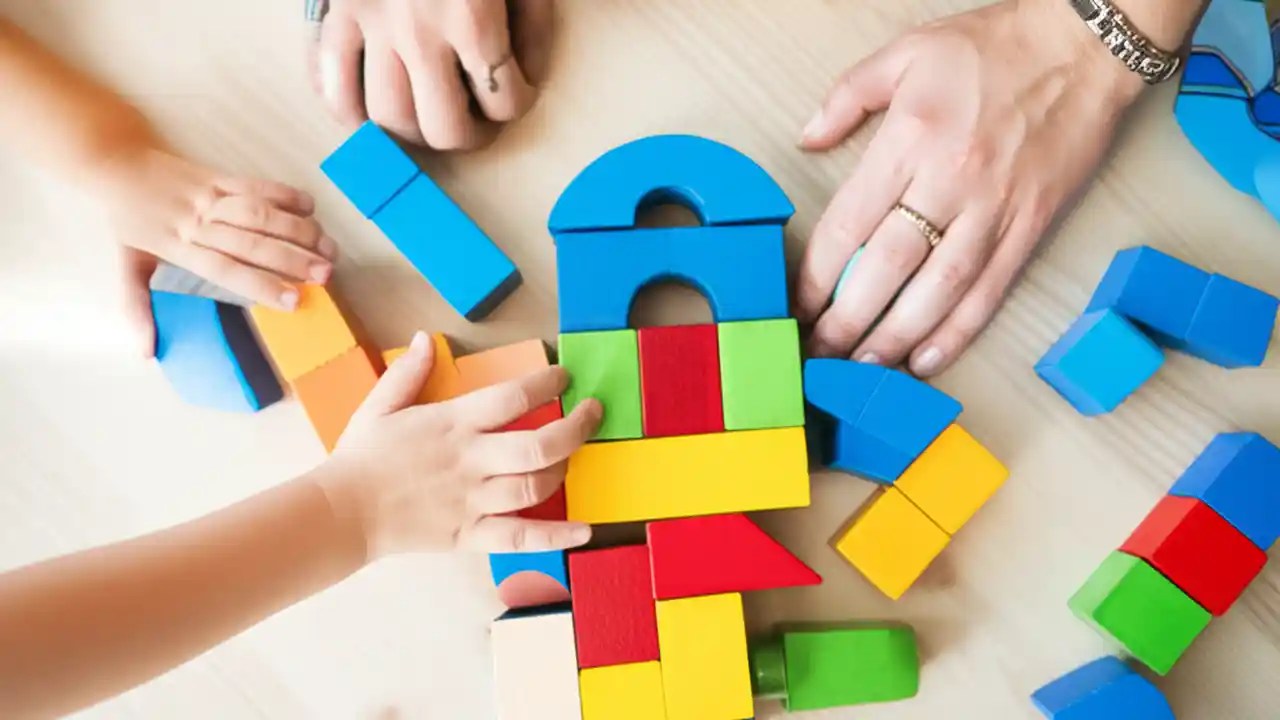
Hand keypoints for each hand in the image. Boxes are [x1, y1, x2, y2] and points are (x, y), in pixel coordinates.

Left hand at [99, 146, 335, 357]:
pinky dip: (285, 194)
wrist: (116, 164)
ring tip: (328, 247)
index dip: (262, 285)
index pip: (226, 270)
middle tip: (326, 274)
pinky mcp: (218, 175)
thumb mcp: (127, 268)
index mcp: (178, 249)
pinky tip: (311, 208)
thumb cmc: (128, 221)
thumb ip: (137, 309)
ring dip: (297, 229)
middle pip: (251, 242)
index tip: (294, 301)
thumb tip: (146, 354)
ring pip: (259, 213)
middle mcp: (197, 223)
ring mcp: (209, 197)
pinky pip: (255, 184)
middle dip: (293, 258)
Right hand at [314, 0, 554, 149]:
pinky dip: (347, 110)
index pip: (505, 100)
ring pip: (386, 118)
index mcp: (473, 16)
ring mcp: (369, 24)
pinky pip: (329, 81)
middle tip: (477, 124)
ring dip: (414, 131)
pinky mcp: (334, 11)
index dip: (519, 103)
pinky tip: (369, 113)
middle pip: (442, 128)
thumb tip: (527, 69)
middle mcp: (419, 31)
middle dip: (468, 136)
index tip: (518, 92)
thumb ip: (531, 18)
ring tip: (430, 118)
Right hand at [316, 332, 600, 559]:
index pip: (511, 399)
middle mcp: (470, 462)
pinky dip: (556, 537)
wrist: (342, 512)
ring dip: (564, 470)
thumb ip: (408, 372)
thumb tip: (424, 337)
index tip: (564, 377)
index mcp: (452, 424)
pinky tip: (585, 530)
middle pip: (537, 446)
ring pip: (534, 487)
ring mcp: (473, 501)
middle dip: (575, 428)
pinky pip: (520, 537)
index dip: (545, 384)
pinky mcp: (470, 535)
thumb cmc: (362, 456)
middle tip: (593, 414)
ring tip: (573, 455)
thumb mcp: (380, 405)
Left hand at [794, 0, 1144, 376]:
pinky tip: (928, 357)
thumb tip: (807, 138)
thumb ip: (848, 96)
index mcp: (910, 139)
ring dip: (897, 336)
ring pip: (939, 289)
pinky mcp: (1032, 224)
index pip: (849, 223)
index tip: (799, 304)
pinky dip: (959, 330)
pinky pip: (991, 288)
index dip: (818, 274)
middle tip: (821, 351)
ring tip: (865, 367)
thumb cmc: (994, 46)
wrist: (1085, 44)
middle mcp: (950, 179)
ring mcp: (995, 207)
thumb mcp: (906, 52)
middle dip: (848, 318)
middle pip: (888, 266)